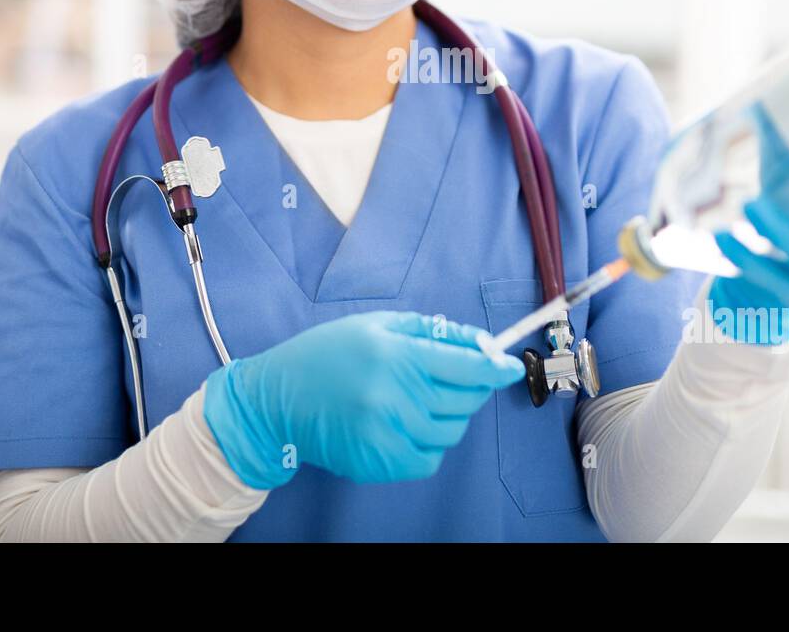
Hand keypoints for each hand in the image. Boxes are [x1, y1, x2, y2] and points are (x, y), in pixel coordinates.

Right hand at [202, 310, 524, 488]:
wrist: (278, 401)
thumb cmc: (328, 354)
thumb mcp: (377, 325)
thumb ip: (431, 332)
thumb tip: (480, 343)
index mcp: (395, 355)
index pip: (466, 366)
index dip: (496, 367)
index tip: (510, 367)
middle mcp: (394, 396)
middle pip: (465, 399)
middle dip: (470, 386)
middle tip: (451, 377)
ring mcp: (387, 434)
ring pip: (451, 431)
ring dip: (448, 415)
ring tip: (420, 400)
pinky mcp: (379, 462)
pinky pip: (430, 458)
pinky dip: (429, 443)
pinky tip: (407, 425)